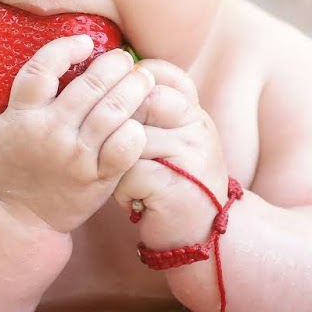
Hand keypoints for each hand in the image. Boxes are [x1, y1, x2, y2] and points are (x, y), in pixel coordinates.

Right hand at [0, 37, 154, 232]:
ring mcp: (76, 157)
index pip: (43, 69)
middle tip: (123, 58)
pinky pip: (126, 147)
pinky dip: (135, 129)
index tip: (85, 42)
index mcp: (20, 115)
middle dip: (114, 64)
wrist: (12, 220)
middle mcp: (50, 133)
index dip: (66, 48)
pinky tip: (137, 120)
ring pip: (114, 111)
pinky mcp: (96, 179)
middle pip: (90, 85)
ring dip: (133, 88)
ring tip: (142, 78)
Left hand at [113, 61, 229, 247]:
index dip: (134, 81)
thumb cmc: (175, 184)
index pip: (164, 75)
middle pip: (144, 101)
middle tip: (112, 146)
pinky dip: (121, 189)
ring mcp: (190, 157)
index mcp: (195, 113)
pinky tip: (132, 199)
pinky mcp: (175, 187)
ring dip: (115, 160)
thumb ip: (154, 112)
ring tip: (123, 178)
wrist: (201, 235)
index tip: (117, 99)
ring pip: (131, 138)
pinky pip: (129, 173)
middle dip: (119, 122)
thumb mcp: (174, 140)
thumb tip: (109, 77)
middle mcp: (198, 129)